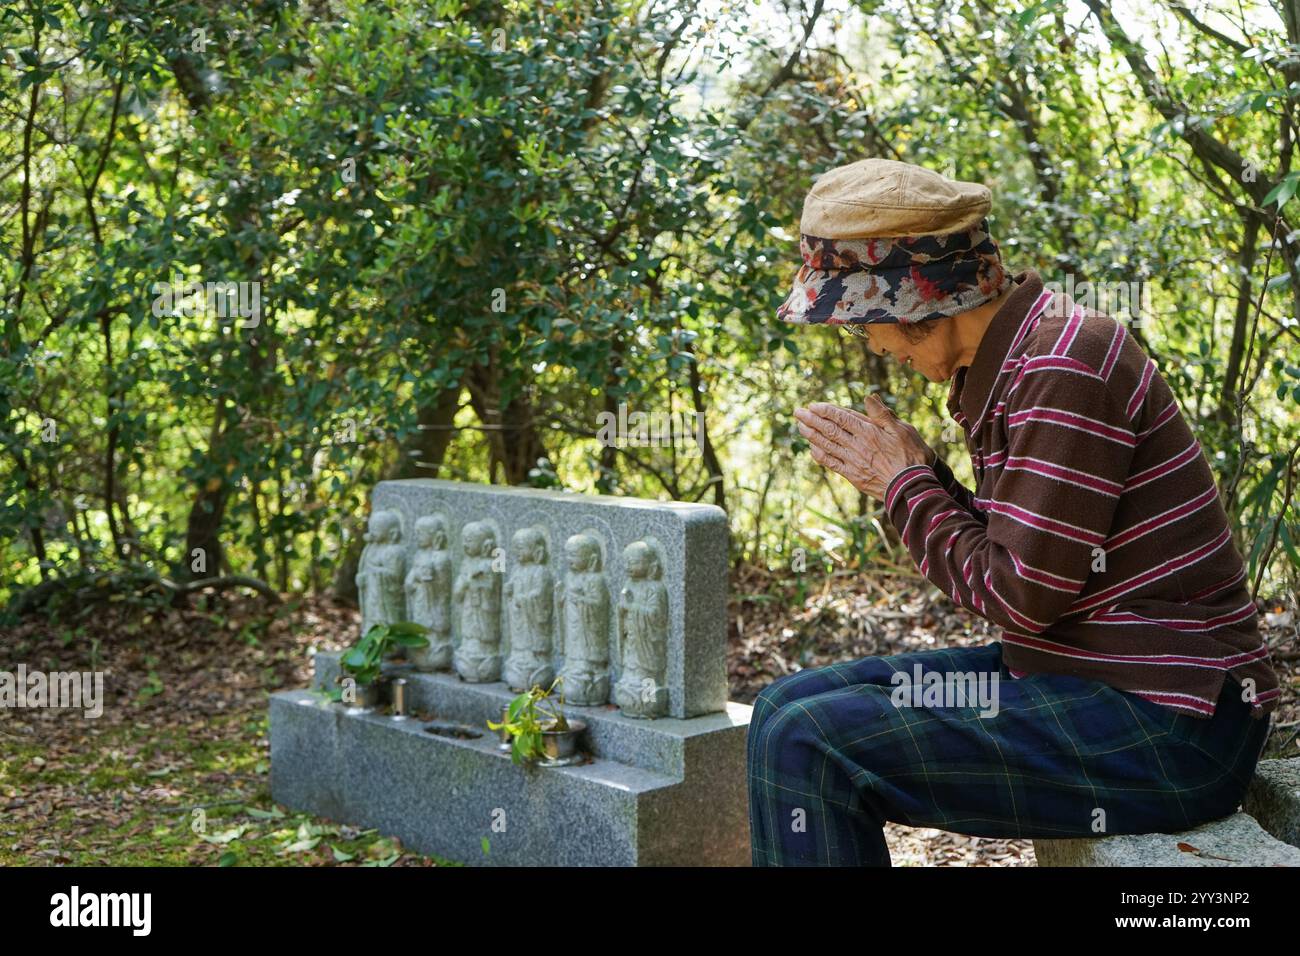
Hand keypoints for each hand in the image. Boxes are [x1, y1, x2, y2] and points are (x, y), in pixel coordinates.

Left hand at [794, 396, 933, 499]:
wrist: (912, 488)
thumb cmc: (912, 456)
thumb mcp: (903, 430)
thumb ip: (882, 414)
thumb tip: (868, 397)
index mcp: (869, 432)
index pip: (842, 417)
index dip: (826, 411)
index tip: (812, 406)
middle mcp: (857, 445)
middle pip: (830, 430)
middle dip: (812, 420)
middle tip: (797, 412)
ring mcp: (853, 461)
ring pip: (828, 445)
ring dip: (812, 435)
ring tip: (800, 426)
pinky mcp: (853, 476)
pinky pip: (832, 464)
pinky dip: (821, 455)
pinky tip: (812, 449)